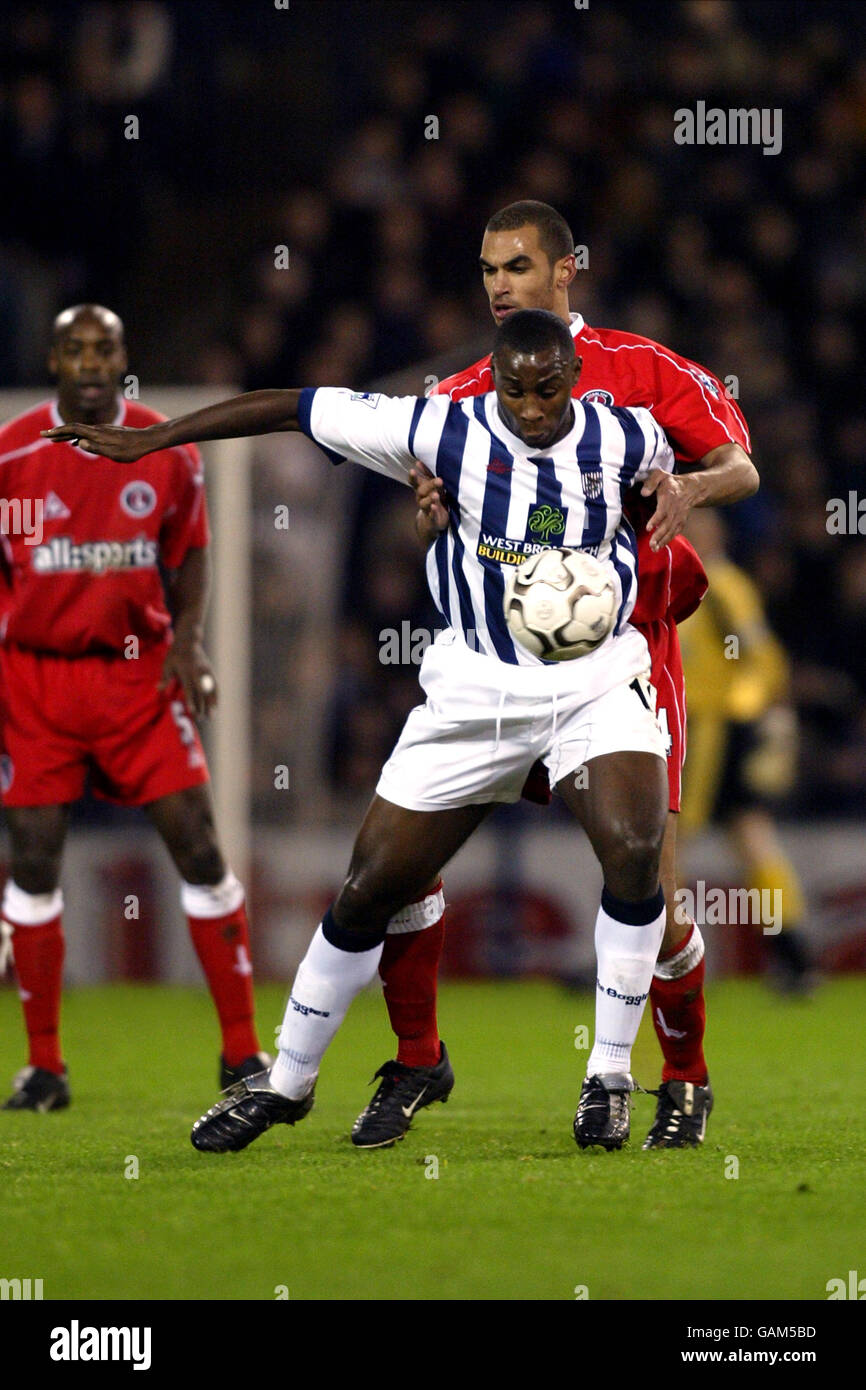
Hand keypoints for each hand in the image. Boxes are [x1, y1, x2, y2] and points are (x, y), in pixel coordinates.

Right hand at [40, 421, 162, 462]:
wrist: (147, 440)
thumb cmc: (132, 449)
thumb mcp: (115, 453)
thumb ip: (96, 448)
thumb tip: (79, 443)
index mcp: (97, 433)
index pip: (73, 429)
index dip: (59, 431)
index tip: (46, 434)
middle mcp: (98, 429)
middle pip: (74, 428)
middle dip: (58, 432)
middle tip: (43, 434)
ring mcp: (102, 430)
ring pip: (80, 431)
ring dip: (66, 434)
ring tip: (55, 439)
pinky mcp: (107, 433)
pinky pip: (88, 434)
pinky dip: (78, 437)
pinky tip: (76, 443)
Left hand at [160, 638, 217, 718]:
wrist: (189, 640)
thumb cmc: (175, 654)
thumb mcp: (167, 664)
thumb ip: (165, 678)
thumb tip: (158, 689)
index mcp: (186, 670)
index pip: (189, 688)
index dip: (191, 700)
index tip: (192, 711)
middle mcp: (198, 672)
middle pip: (201, 692)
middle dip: (202, 705)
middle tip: (201, 718)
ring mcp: (206, 671)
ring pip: (210, 690)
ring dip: (211, 703)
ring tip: (211, 716)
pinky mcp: (210, 671)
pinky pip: (215, 685)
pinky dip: (216, 696)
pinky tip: (216, 705)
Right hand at [409, 461, 448, 543]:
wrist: (434, 523)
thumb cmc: (436, 500)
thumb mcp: (434, 487)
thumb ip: (429, 476)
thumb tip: (420, 461)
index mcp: (421, 490)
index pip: (415, 483)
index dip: (413, 477)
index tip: (413, 470)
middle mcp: (421, 499)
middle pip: (421, 491)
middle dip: (430, 485)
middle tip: (439, 480)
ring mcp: (426, 510)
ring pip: (424, 503)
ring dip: (430, 499)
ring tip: (435, 495)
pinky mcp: (432, 519)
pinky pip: (431, 515)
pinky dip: (433, 511)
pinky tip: (434, 507)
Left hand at [641, 470, 696, 549]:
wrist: (691, 487)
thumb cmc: (671, 482)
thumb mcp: (660, 475)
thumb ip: (651, 482)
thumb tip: (643, 493)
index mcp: (670, 496)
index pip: (663, 510)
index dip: (656, 520)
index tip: (648, 528)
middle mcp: (676, 508)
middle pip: (667, 524)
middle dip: (659, 535)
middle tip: (651, 545)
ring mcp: (680, 516)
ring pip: (672, 530)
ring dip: (663, 540)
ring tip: (654, 549)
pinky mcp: (682, 521)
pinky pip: (676, 532)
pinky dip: (669, 539)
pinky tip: (661, 546)